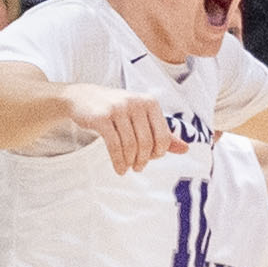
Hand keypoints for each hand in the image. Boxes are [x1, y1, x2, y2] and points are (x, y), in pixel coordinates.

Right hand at [67, 85, 190, 175]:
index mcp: (149, 102)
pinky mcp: (101, 117)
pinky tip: (118, 169)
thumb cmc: (115, 109)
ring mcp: (117, 109)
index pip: (163, 136)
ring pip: (130, 145)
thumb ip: (162, 132)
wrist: (81, 97)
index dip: (159, 153)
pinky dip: (118, 161)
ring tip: (127, 168)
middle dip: (143, 160)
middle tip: (138, 168)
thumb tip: (186, 149)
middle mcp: (135, 103)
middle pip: (147, 142)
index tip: (150, 159)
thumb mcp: (141, 117)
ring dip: (129, 162)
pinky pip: (114, 145)